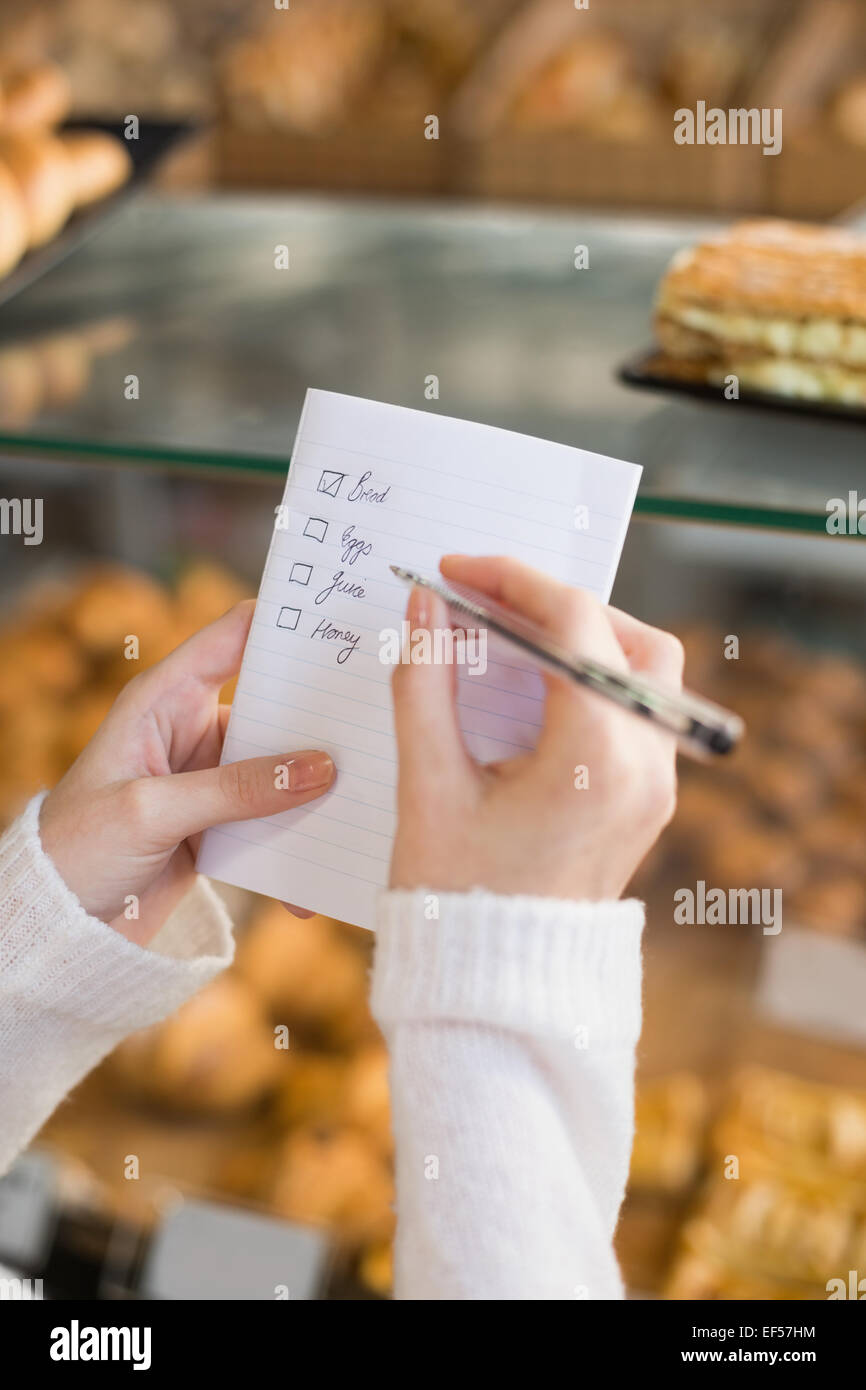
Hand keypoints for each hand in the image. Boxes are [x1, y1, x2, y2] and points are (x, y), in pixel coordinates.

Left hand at [40, 601, 334, 943]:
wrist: (55, 925)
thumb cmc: (77, 849)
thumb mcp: (153, 811)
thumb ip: (237, 789)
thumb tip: (322, 769)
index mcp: (164, 699)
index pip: (233, 638)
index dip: (284, 624)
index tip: (343, 623)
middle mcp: (191, 730)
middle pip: (273, 706)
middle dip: (321, 720)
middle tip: (379, 723)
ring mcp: (210, 779)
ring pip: (283, 769)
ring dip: (317, 791)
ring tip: (367, 803)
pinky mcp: (221, 825)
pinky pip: (275, 823)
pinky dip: (297, 847)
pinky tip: (318, 880)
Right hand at [389, 556, 681, 901]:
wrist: (497, 990)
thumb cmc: (454, 899)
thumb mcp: (428, 785)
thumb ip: (425, 684)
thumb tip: (425, 607)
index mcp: (594, 756)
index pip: (573, 623)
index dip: (511, 581)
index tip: (456, 573)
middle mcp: (645, 765)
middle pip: (629, 636)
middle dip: (557, 604)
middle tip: (486, 599)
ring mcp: (656, 786)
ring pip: (649, 671)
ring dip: (588, 638)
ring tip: (515, 635)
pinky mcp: (648, 802)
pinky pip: (640, 712)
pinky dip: (597, 680)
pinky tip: (536, 685)